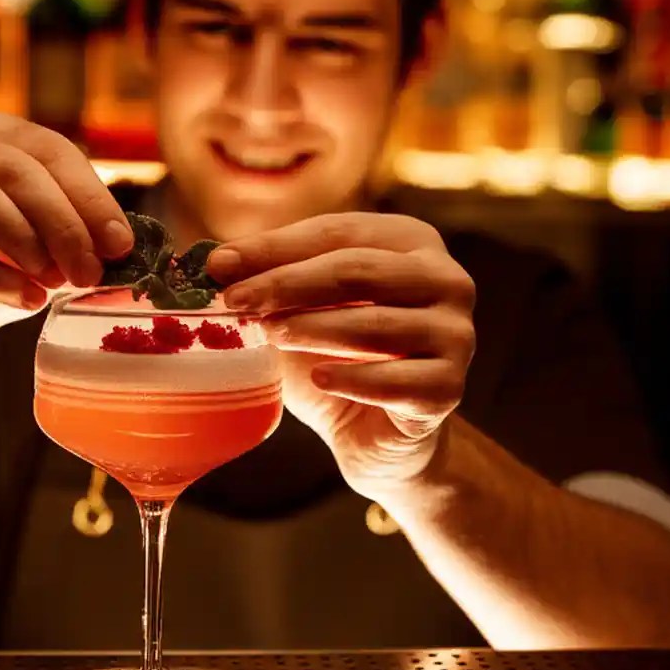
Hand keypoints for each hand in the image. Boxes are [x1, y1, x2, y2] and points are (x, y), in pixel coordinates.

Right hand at [0, 114, 132, 361]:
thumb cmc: (0, 273)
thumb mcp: (51, 251)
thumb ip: (83, 239)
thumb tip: (124, 246)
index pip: (50, 150)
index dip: (90, 196)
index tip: (121, 245)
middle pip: (13, 168)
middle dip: (62, 223)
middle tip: (91, 272)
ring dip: (24, 240)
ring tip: (56, 283)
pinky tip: (27, 301)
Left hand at [206, 213, 475, 502]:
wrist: (375, 436)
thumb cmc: (335, 359)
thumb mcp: (300, 312)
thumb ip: (270, 281)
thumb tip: (214, 260)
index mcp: (412, 243)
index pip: (337, 233)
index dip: (275, 248)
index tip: (218, 264)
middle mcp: (446, 280)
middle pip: (358, 271)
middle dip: (288, 283)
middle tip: (235, 300)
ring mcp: (455, 335)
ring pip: (376, 324)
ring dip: (313, 328)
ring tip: (268, 334)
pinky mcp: (448, 389)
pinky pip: (395, 381)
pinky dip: (352, 379)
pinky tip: (318, 378)